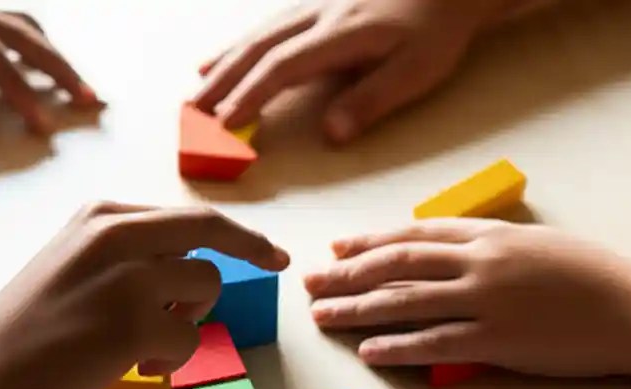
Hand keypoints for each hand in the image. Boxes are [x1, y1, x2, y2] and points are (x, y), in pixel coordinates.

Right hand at [0, 203, 289, 388]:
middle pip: (209, 231)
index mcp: (102, 215)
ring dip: (189, 321)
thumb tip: (192, 270)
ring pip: (205, 287)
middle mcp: (117, 232)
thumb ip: (127, 256)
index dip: (238, 232)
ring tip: (146, 347)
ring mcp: (128, 275)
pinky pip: (190, 338)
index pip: (189, 214)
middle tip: (277, 266)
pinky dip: (172, 360)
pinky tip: (135, 368)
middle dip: (251, 250)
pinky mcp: (135, 321)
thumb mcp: (75, 264)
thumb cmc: (28, 330)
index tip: (268, 250)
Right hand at [193, 0, 551, 142]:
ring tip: (195, 96)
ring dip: (223, 66)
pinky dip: (238, 46)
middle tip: (192, 118)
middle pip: (258, 50)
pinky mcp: (315, 4)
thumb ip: (372, 100)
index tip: (225, 123)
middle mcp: (319, 15)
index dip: (252, 95)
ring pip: (256, 35)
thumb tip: (331, 134)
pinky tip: (221, 60)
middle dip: (222, 85)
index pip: (284, 67)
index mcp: (342, 34)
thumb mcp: (417, 71)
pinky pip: (266, 26)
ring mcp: (314, 6)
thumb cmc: (438, 29)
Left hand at [304, 219, 630, 376]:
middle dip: (347, 272)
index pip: (413, 235)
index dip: (369, 241)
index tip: (337, 246)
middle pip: (396, 264)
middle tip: (310, 280)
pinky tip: (366, 351)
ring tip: (320, 315)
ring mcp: (485, 301)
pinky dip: (396, 346)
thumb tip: (446, 251)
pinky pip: (433, 343)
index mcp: (488, 235)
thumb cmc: (592, 276)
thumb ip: (489, 245)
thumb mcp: (537, 244)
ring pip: (404, 302)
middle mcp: (479, 262)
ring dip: (356, 308)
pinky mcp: (495, 341)